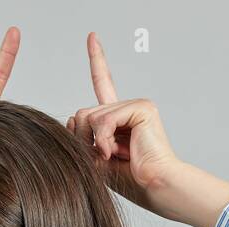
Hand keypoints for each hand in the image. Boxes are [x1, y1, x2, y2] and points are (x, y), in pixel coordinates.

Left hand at [65, 32, 181, 210]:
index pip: (104, 84)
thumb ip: (83, 138)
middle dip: (84, 139)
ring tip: (112, 156)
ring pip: (90, 116)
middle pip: (84, 112)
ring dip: (93, 142)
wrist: (155, 186)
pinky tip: (113, 152)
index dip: (97, 61)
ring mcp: (136, 105)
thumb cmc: (131, 180)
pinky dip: (102, 139)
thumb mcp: (96, 159)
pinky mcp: (141, 107)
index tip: (92, 38)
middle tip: (102, 158)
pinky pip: (105, 119)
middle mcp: (128, 107)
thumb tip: (73, 117)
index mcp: (119, 118)